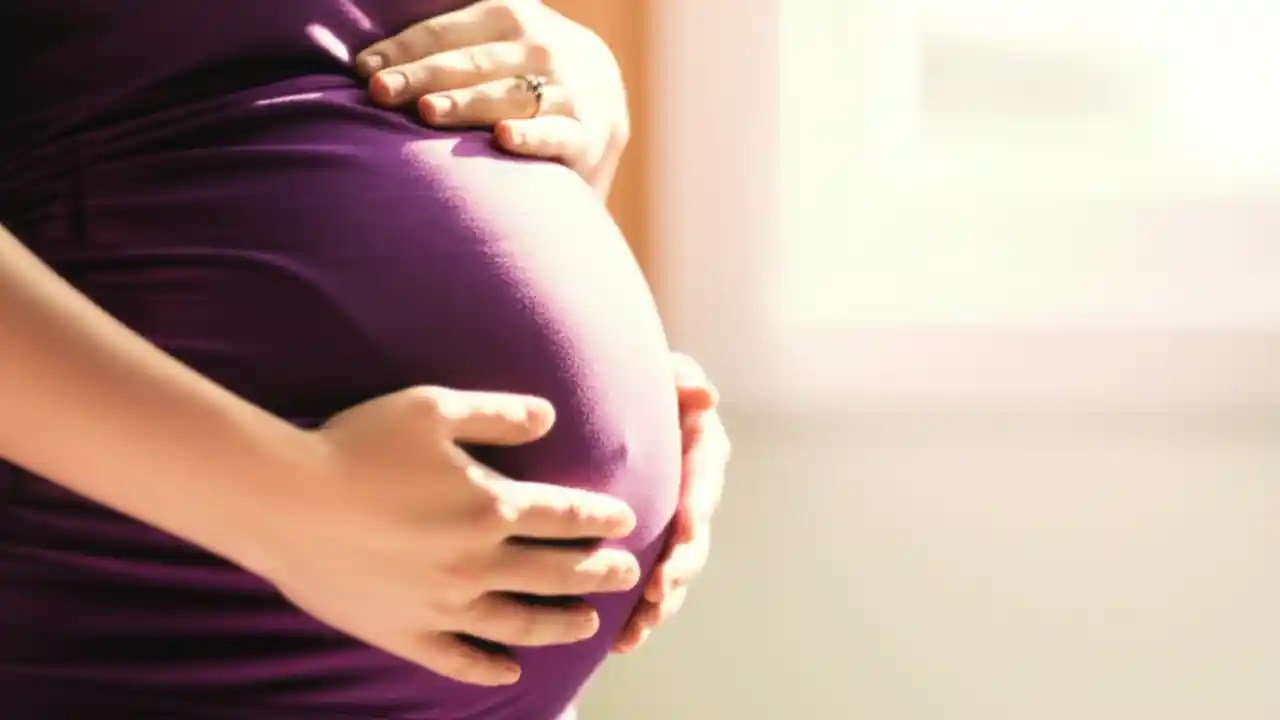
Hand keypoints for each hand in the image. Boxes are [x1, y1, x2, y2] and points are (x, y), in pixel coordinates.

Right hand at [256, 386, 640, 685]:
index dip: (602, 518)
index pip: (568, 516)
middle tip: (627, 574)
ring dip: (562, 624)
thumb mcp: (433, 407)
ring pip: (521, 623)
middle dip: (600, 573)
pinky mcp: (405, 632)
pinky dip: (489, 669)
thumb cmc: (357, 443)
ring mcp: (443, 604)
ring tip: (589, 626)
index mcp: (492, 505)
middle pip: (558, 573)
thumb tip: (551, 416)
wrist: (283, 498)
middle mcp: (478, 561)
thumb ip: (498, 413)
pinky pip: (458, 660)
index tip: (626, 521)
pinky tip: (510, 673)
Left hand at [355, 0, 630, 196]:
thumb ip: (449, 27)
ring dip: (466, 103)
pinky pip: (555, 135)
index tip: (363, 70)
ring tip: (427, 111)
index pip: (448, 31)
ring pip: (508, 97)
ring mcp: (567, 91)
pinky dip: (530, 137)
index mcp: (510, 15)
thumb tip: (367, 50)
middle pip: (471, 63)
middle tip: (379, 92)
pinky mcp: (587, 136)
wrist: (603, 104)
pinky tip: (502, 139)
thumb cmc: (523, 71)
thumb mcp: (497, 32)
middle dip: (423, 76)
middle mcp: (542, 47)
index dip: (404, 48)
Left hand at [612, 354, 730, 653]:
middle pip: (693, 539)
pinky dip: (635, 613)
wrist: (600, 396)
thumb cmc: (630, 375)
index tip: (685, 528)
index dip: (697, 504)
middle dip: (677, 570)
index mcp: (700, 450)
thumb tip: (706, 396)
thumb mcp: (656, 367)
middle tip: (656, 595)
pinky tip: (618, 642)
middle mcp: (691, 491)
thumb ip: (679, 377)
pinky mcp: (645, 544)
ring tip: (635, 632)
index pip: (704, 479)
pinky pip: (645, 582)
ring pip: (671, 571)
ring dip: (657, 605)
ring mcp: (669, 523)